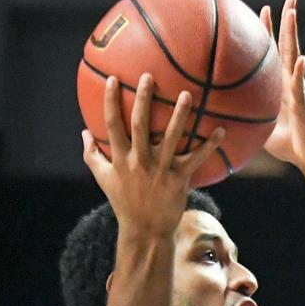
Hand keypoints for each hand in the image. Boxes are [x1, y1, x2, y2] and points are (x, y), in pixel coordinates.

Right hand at [82, 73, 225, 237]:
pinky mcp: (180, 179)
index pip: (112, 125)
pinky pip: (197, 158)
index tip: (114, 79)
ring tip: (187, 95)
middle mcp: (139, 161)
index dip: (111, 101)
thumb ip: (92, 155)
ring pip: (172, 138)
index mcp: (120, 158)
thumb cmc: (123, 201)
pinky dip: (210, 145)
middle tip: (148, 76)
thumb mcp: (103, 179)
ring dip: (180, 116)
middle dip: (144, 100)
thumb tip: (83, 132)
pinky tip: (221, 130)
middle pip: (140, 125)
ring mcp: (160, 169)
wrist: (145, 229)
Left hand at [259, 0, 304, 170]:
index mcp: (280, 85)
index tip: (262, 9)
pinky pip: (300, 87)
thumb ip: (242, 114)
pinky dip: (299, 73)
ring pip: (295, 57)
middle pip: (288, 46)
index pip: (273, 53)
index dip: (268, 32)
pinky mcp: (304, 107)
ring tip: (293, 14)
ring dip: (293, 35)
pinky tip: (301, 59)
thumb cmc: (287, 143)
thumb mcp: (258, 125)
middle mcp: (291, 82)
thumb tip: (214, 111)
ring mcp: (299, 92)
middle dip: (288, 22)